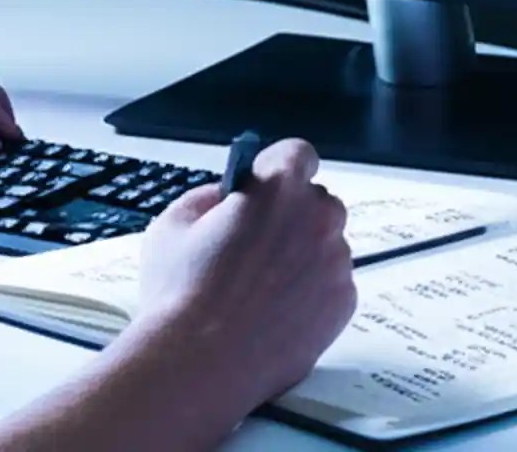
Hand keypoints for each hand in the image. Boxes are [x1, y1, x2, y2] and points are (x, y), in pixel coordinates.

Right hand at [139, 138, 356, 409]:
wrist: (200, 364)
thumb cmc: (182, 297)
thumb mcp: (172, 224)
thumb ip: (208, 196)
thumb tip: (226, 197)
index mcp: (278, 188)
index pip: (297, 152)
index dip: (278, 166)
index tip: (268, 182)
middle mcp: (317, 217)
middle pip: (316, 200)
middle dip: (291, 214)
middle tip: (257, 243)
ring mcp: (336, 260)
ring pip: (327, 244)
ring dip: (304, 254)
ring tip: (262, 286)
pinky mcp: (344, 300)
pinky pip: (333, 283)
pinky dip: (313, 291)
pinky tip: (276, 309)